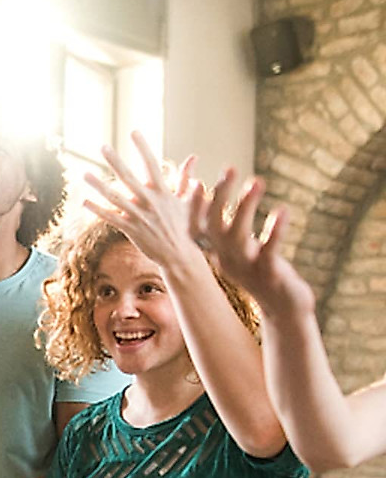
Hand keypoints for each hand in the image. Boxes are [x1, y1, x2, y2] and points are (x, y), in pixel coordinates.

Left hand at [83, 132, 202, 271]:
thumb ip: (185, 178)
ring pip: (115, 198)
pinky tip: (84, 201)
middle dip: (115, 162)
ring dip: (98, 186)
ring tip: (85, 174)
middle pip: (129, 178)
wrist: (181, 255)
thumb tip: (193, 157)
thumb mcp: (188, 201)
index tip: (134, 132)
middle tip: (102, 146)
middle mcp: (150, 202)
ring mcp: (139, 216)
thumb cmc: (186, 227)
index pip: (152, 164)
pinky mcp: (131, 230)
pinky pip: (111, 218)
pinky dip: (98, 210)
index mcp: (163, 192)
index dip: (143, 148)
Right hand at [190, 169, 312, 317]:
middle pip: (213, 227)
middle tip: (230, 168)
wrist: (284, 308)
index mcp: (219, 254)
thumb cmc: (263, 273)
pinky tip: (283, 210)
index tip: (197, 182)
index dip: (194, 209)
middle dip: (220, 197)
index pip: (196, 230)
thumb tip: (217, 205)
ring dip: (246, 208)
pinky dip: (276, 231)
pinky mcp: (271, 275)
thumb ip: (228, 230)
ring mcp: (248, 268)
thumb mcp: (241, 252)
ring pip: (238, 237)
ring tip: (258, 181)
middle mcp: (228, 260)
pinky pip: (270, 251)